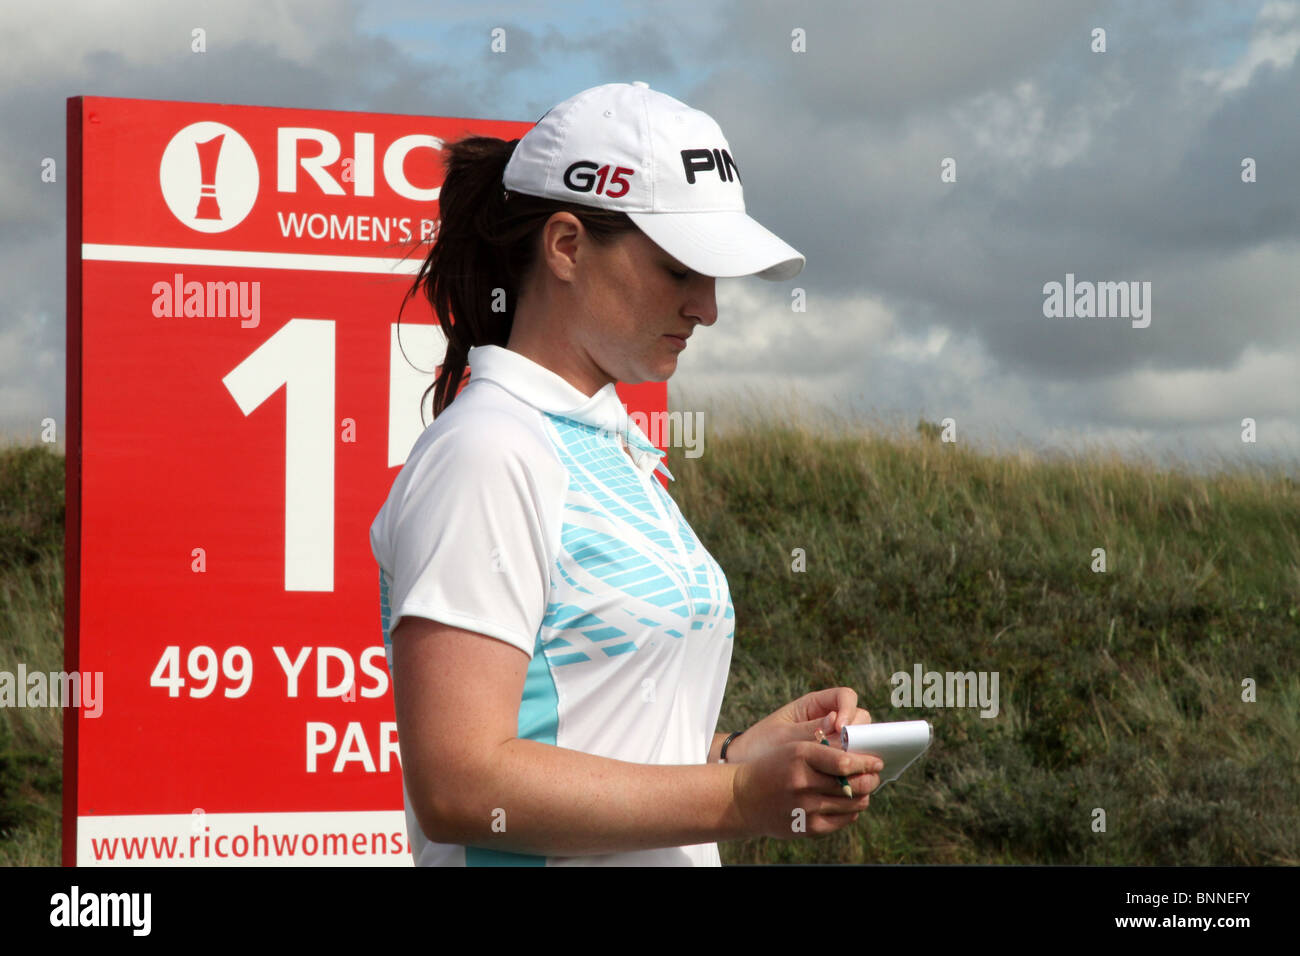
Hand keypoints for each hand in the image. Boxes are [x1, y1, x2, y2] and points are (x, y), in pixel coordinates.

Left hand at [727, 686, 872, 764]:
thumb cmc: (762, 745)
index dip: (848, 709)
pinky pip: (854, 763)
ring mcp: (835, 742)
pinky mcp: (836, 763)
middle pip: (860, 720)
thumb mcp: (783, 736)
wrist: (749, 769)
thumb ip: (810, 731)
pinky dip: (854, 772)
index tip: (841, 728)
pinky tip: (847, 782)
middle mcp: (829, 721)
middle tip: (850, 754)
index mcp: (815, 705)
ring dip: (860, 756)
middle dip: (860, 735)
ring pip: (862, 743)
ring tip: (850, 771)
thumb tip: (838, 726)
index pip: (845, 697)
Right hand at [731, 739, 882, 839]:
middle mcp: (804, 782)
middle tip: (874, 775)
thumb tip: (862, 760)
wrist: (743, 798)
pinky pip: (844, 819)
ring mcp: (806, 807)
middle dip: (870, 779)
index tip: (876, 761)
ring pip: (853, 803)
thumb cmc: (774, 767)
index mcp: (801, 756)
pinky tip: (846, 803)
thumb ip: (826, 751)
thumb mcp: (794, 748)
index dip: (867, 762)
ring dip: (863, 795)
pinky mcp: (808, 827)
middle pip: (854, 785)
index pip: (846, 762)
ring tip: (861, 788)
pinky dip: (851, 810)